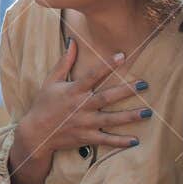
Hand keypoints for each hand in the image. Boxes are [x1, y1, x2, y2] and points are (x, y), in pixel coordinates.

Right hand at [16, 40, 150, 156]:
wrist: (35, 133)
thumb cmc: (43, 105)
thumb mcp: (50, 82)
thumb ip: (64, 62)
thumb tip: (72, 41)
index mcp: (73, 91)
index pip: (92, 76)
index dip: (107, 66)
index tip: (122, 56)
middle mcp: (80, 106)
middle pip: (106, 98)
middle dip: (126, 91)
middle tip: (144, 84)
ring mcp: (84, 123)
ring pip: (110, 119)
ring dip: (129, 116)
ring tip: (147, 112)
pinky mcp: (86, 137)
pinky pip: (105, 140)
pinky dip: (120, 142)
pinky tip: (135, 141)